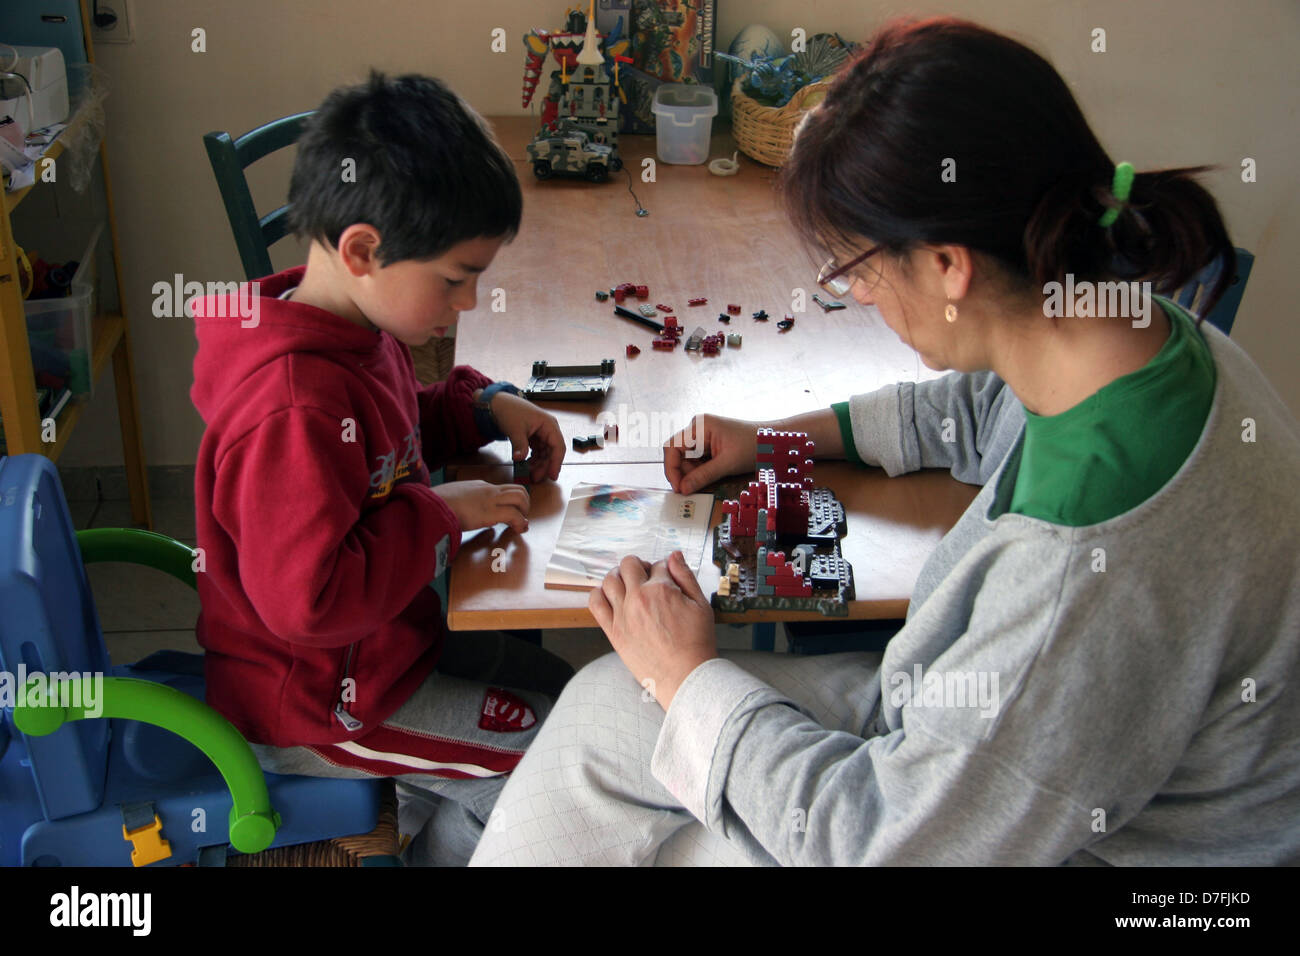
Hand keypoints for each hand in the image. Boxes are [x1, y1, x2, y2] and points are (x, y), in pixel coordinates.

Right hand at [433, 480, 529, 533]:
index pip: (502, 490)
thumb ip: (461, 503)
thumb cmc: (434, 503)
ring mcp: (489, 499)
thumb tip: (463, 514)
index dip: (511, 502)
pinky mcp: (489, 512)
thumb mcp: (450, 498)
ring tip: (521, 525)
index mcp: (478, 486)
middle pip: (518, 489)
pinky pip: (514, 515)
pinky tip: (518, 530)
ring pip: (520, 497)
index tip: (511, 515)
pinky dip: (520, 523)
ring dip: (525, 511)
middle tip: (521, 518)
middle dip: (525, 504)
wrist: (428, 504)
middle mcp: (487, 489)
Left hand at [489, 391, 564, 482]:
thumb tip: (520, 459)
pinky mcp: (535, 437)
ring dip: (539, 465)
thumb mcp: (515, 429)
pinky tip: (527, 465)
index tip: (552, 475)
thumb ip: (520, 445)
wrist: (499, 403)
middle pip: (552, 452)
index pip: (558, 446)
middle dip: (545, 466)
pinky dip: (533, 460)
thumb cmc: (510, 410)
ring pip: (545, 454)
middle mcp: (548, 429)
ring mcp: (542, 434)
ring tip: (529, 474)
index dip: (556, 462)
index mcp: (549, 424)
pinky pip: (538, 452)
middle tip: (535, 478)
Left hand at [588, 551, 717, 709]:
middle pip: (629, 565)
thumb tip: (674, 556)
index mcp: (661, 589)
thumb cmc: (696, 643)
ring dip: (619, 577)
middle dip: (640, 567)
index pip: (658, 564)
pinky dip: (599, 594)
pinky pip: (595, 603)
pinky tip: (610, 597)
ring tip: (628, 586)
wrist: (685, 675)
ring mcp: (623, 614)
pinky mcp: (614, 631)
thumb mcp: (701, 604)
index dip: (664, 570)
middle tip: (647, 579)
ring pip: (609, 579)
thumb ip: (686, 576)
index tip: (667, 579)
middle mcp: (639, 598)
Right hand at [663, 414, 758, 494]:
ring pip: (687, 460)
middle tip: (692, 490)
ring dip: (693, 474)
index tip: (678, 487)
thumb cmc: (753, 445)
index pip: (672, 447)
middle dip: (684, 474)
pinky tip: (713, 476)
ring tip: (710, 481)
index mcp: (700, 426)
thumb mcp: (727, 463)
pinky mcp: (708, 445)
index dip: (671, 468)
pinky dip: (701, 472)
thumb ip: (703, 476)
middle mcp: (698, 429)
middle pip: (678, 455)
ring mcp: (703, 436)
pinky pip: (696, 461)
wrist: (772, 441)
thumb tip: (683, 488)